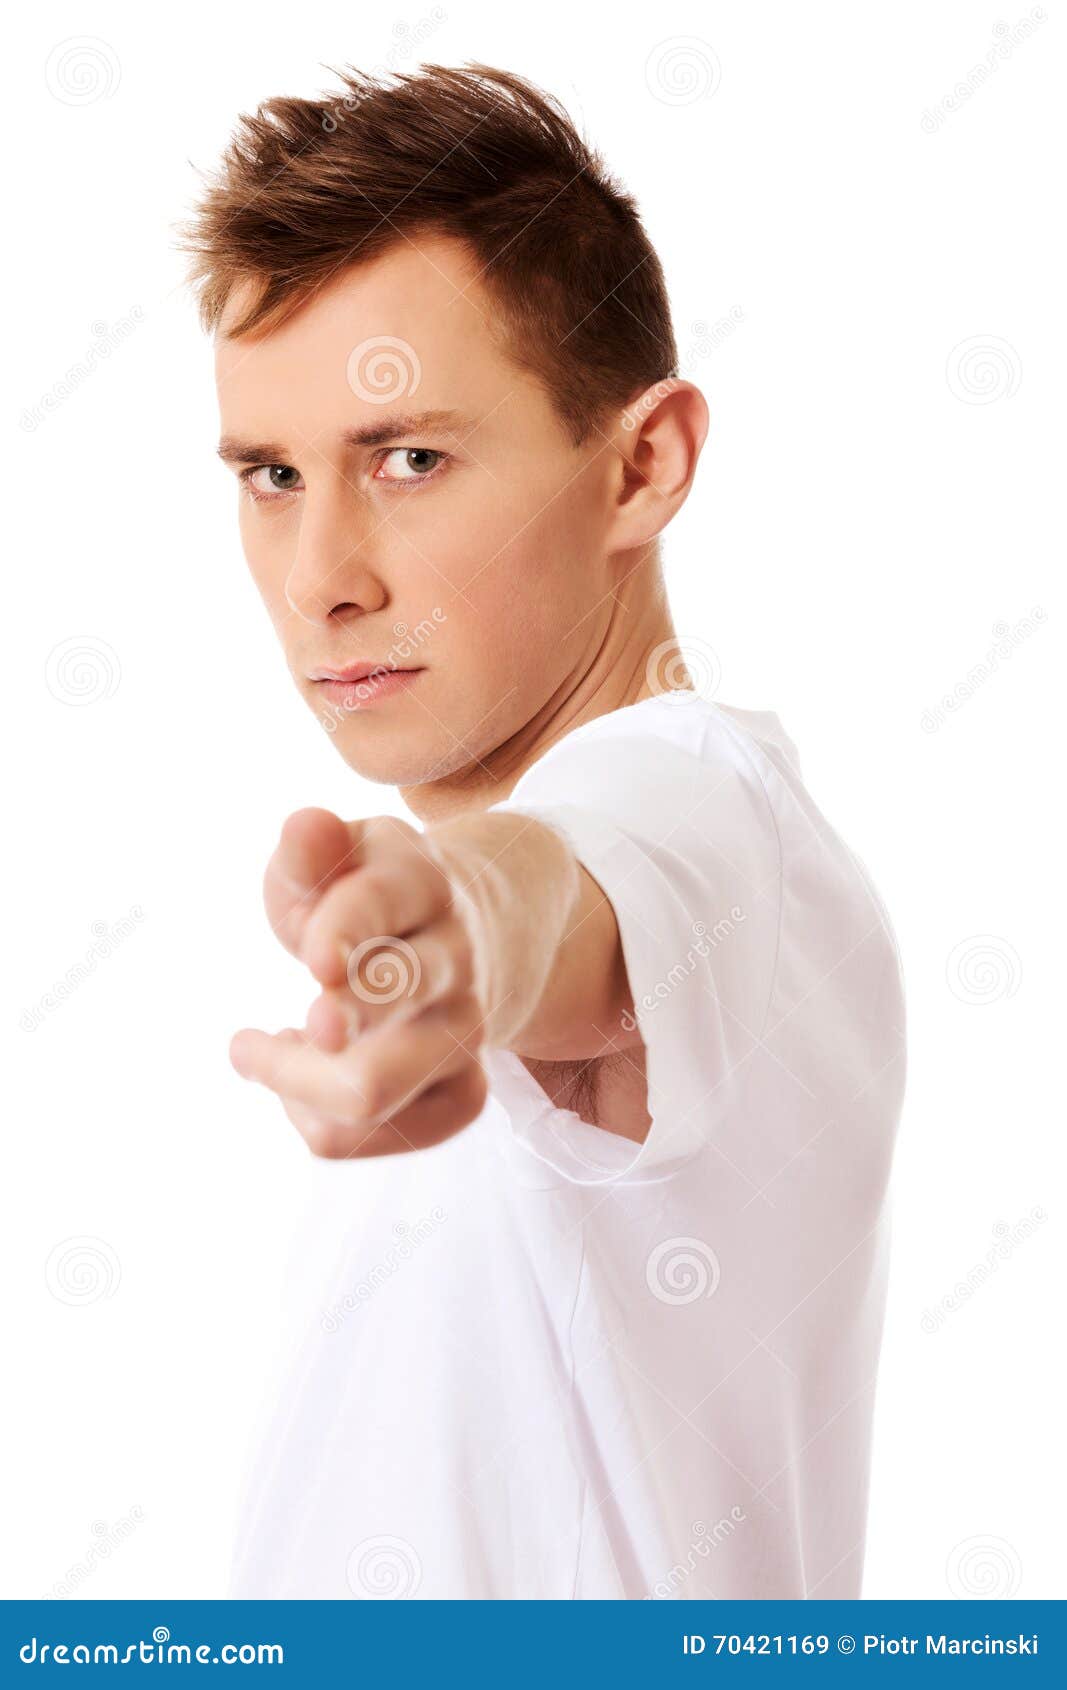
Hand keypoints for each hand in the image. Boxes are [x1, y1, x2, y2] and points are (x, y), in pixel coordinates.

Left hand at [230, 808, 488, 1157]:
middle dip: (321, 1047)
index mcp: (420, 883)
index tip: (312, 963)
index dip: (344, 933)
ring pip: (372, 1094)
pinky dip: (325, 1123)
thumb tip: (304, 826)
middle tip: (249, 1048)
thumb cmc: (369, 892)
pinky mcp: (465, 1093)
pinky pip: (387, 1138)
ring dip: (294, 1086)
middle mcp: (455, 960)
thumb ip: (311, 850)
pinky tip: (308, 1078)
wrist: (468, 932)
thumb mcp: (339, 855)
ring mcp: (467, 1032)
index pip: (381, 904)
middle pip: (392, 1011)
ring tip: (263, 1047)